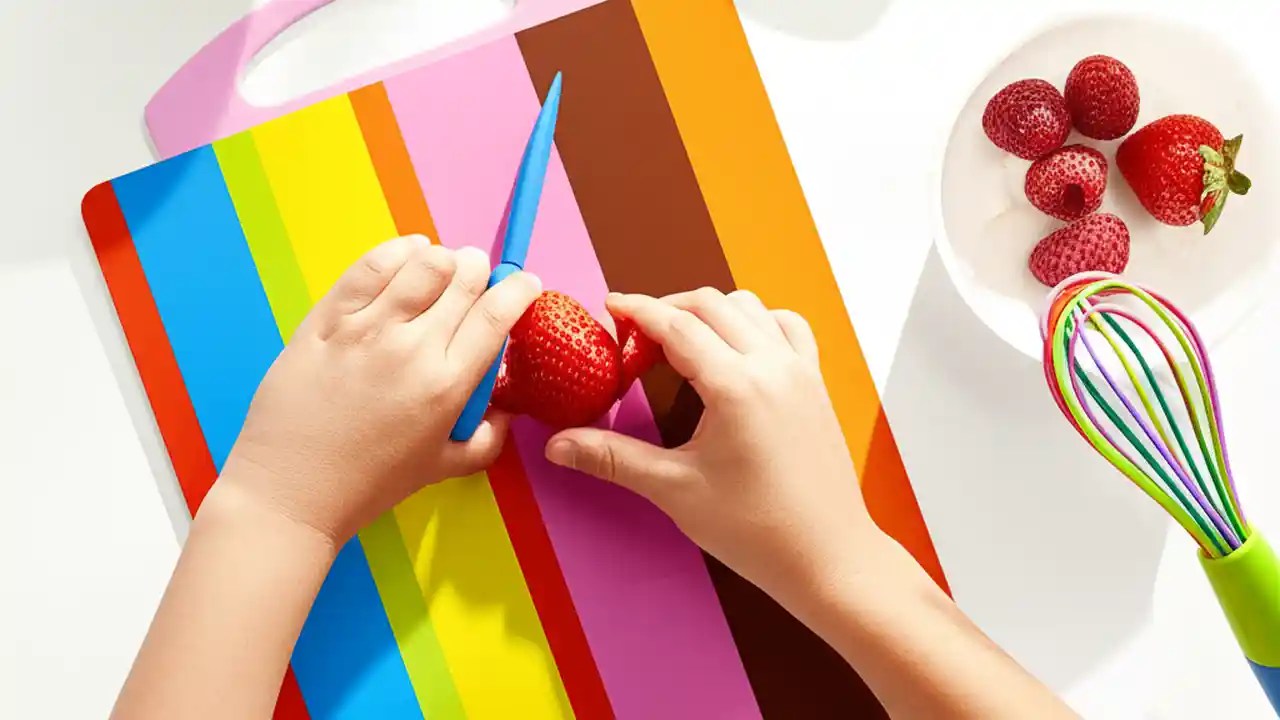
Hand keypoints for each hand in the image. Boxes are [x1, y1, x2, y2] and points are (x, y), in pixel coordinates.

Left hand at [216, 235, 540, 543]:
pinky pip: (369, 266)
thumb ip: (488, 438)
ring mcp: (366, 330)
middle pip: (463, 278)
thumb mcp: (443, 468)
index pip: (496, 314)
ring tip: (442, 267)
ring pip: (423, 263)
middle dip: (480, 270)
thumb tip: (506, 409)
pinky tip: (408, 254)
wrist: (292, 490)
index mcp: (447, 385)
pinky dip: (398, 251)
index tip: (525, 284)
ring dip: (442, 258)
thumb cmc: (368, 484)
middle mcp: (412, 349)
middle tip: (477, 277)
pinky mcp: (327, 320)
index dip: (519, 289)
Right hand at [545, 288, 890, 614]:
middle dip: (668, 308)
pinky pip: (788, 327)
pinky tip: (737, 347)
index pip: (676, 324)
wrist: (828, 557)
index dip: (637, 310)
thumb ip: (614, 458)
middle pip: (711, 304)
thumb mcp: (675, 490)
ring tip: (681, 340)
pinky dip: (757, 322)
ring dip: (711, 311)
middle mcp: (772, 366)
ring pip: (750, 307)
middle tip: (636, 336)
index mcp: (736, 386)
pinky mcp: (815, 384)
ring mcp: (800, 371)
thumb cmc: (757, 531)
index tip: (610, 306)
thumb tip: (559, 445)